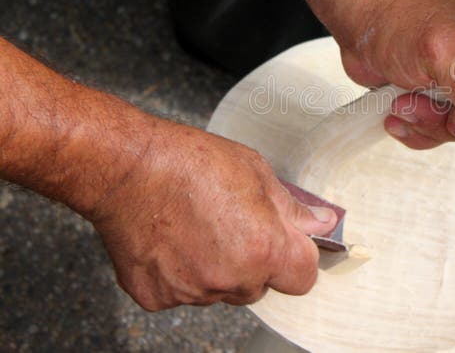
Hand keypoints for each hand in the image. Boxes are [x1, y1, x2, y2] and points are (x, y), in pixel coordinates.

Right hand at [87, 120, 336, 310]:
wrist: (125, 168)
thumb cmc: (190, 161)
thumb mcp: (256, 172)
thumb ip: (292, 209)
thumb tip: (323, 225)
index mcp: (263, 248)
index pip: (303, 278)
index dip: (298, 259)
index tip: (287, 243)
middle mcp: (230, 279)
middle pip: (260, 286)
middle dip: (255, 262)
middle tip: (231, 223)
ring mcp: (191, 292)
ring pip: (221, 290)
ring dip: (218, 269)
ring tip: (197, 226)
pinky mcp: (157, 297)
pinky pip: (183, 293)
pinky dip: (181, 273)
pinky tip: (172, 240)